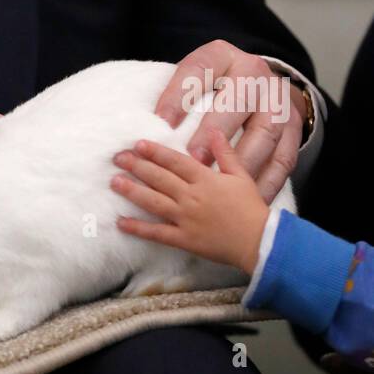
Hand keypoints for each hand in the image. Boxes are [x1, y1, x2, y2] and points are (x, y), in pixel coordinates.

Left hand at [111, 127, 268, 273]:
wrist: (260, 242)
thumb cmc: (251, 208)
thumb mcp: (241, 175)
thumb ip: (225, 153)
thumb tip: (214, 131)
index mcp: (205, 179)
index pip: (175, 161)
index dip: (155, 152)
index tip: (138, 144)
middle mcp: (192, 197)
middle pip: (159, 178)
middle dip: (137, 166)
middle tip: (117, 158)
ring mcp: (186, 219)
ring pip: (154, 202)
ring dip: (133, 191)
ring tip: (114, 182)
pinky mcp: (184, 239)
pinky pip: (157, 233)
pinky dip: (138, 228)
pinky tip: (121, 223)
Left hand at [154, 40, 304, 203]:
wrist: (263, 83)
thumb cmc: (216, 85)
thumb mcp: (196, 76)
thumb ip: (178, 94)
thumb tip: (154, 126)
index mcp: (223, 56)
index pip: (199, 69)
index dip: (180, 94)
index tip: (162, 121)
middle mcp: (255, 74)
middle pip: (237, 102)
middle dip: (216, 132)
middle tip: (195, 159)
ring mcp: (278, 101)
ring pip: (264, 133)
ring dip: (242, 163)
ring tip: (221, 186)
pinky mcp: (294, 128)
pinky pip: (283, 159)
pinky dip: (267, 182)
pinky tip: (250, 199)